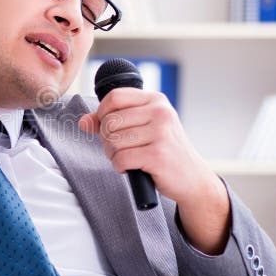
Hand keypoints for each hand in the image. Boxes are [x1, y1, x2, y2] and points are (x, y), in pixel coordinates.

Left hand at [79, 88, 229, 253]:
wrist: (192, 178)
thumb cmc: (163, 151)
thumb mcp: (142, 128)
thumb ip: (111, 121)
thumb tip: (83, 122)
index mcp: (156, 100)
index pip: (114, 97)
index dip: (102, 114)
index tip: (108, 128)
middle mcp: (160, 112)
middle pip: (110, 121)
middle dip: (107, 140)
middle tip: (121, 149)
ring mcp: (161, 133)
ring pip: (113, 141)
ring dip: (114, 155)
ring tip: (129, 158)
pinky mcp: (158, 155)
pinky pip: (121, 159)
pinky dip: (121, 167)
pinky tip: (133, 168)